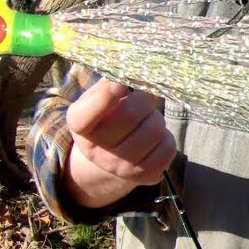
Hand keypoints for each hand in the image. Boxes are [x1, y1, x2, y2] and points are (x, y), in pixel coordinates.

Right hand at [64, 79, 175, 208]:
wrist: (110, 157)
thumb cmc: (106, 118)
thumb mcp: (96, 101)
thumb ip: (108, 86)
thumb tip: (132, 72)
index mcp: (79, 127)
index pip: (85, 116)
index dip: (104, 96)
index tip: (119, 83)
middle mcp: (96, 152)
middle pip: (130, 115)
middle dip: (144, 99)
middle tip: (146, 97)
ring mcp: (121, 167)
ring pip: (154, 130)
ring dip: (157, 118)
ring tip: (147, 120)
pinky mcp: (144, 176)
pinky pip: (168, 149)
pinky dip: (167, 137)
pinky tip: (155, 138)